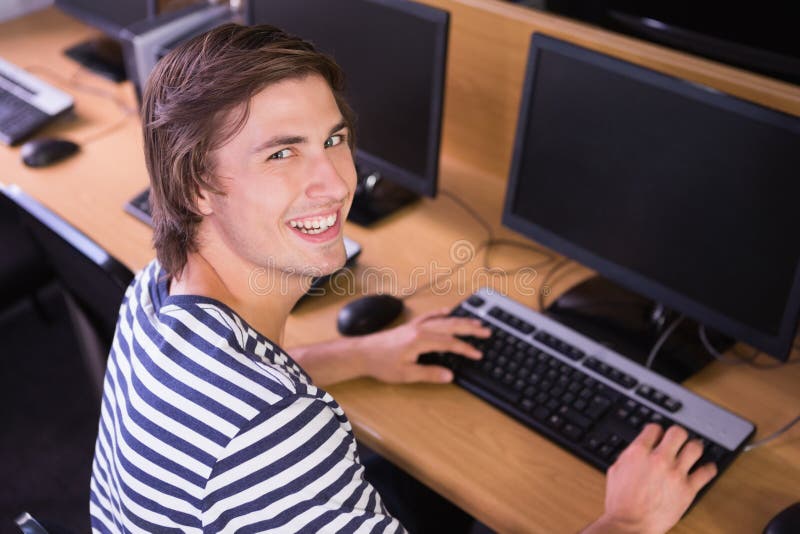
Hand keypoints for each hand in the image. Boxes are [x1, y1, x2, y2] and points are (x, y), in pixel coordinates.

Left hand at [359, 307, 490, 383]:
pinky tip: (448, 312)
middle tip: (487, 331)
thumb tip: (450, 375)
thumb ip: (429, 374)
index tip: (478, 354)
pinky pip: (430, 316)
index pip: (450, 343)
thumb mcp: (406, 374)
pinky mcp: (410, 326)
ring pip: (443, 319)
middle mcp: (420, 329)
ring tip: (476, 322)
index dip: (466, 349)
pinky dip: (441, 314)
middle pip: (451, 326)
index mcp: (420, 340)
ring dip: (460, 320)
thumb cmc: (381, 364)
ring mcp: (415, 326)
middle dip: (470, 329)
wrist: (362, 353)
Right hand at [584, 424, 717, 533]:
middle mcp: (659, 459)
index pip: (655, 428)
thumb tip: (639, 449)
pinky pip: (706, 473)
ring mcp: (676, 474)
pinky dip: (708, 469)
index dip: (657, 431)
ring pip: (695, 448)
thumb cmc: (621, 502)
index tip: (659, 436)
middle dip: (677, 435)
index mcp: (639, 452)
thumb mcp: (616, 470)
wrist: (630, 525)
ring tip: (693, 451)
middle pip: (677, 432)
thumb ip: (630, 455)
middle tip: (678, 440)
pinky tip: (706, 469)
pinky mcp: (688, 490)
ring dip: (694, 448)